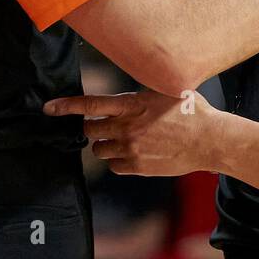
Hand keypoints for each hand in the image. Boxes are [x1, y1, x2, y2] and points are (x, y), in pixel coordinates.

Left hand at [43, 90, 221, 175]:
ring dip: (105, 145)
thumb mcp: (164, 90)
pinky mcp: (139, 167)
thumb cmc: (191, 111)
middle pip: (90, 131)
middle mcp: (127, 128)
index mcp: (132, 105)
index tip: (49, 108)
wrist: (210, 140)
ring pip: (100, 150)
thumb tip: (124, 92)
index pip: (91, 105)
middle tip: (103, 126)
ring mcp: (132, 149)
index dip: (66, 107)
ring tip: (123, 140)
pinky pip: (115, 166)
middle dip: (91, 128)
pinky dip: (118, 161)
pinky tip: (133, 153)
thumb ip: (139, 93)